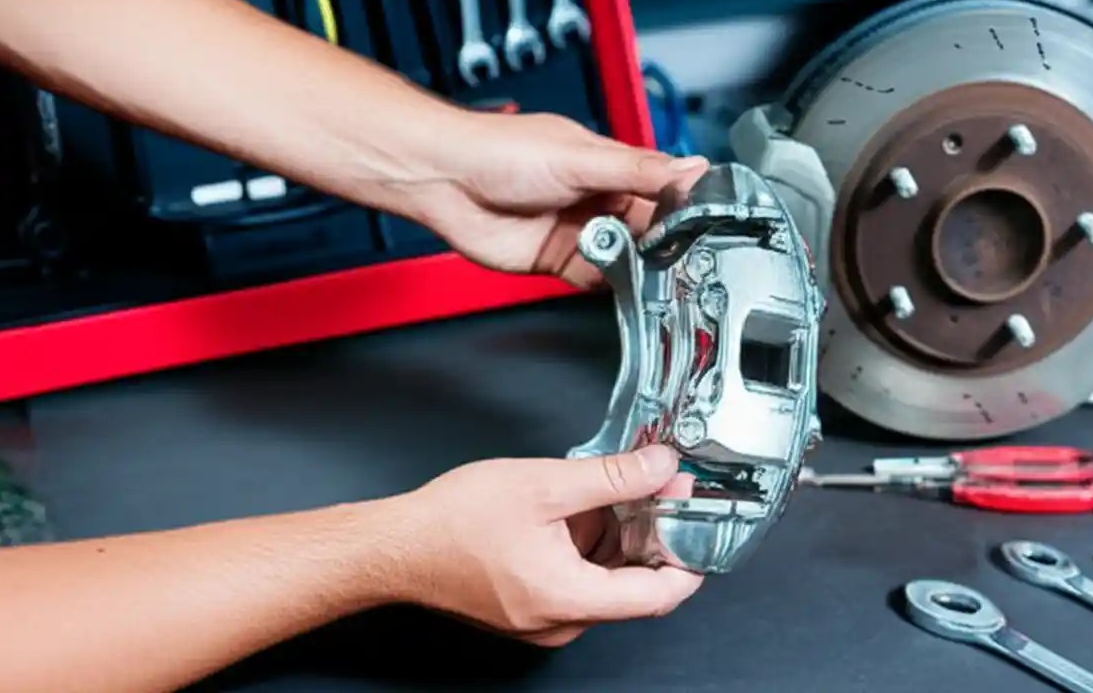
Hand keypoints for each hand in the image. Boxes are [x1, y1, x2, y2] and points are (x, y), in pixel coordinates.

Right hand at [384, 445, 700, 646]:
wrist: (394, 546)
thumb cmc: (451, 523)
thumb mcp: (544, 485)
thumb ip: (613, 477)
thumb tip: (662, 469)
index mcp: (569, 599)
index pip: (660, 596)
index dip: (689, 555)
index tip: (698, 517)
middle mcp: (561, 622)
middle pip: (635, 586)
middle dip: (654, 534)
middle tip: (662, 486)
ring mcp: (545, 620)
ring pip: (606, 581)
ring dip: (621, 536)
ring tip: (621, 487)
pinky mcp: (531, 607)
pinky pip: (579, 580)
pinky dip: (591, 545)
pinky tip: (586, 506)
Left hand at [405, 111, 708, 287]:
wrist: (445, 181)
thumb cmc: (499, 151)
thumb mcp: (581, 158)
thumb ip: (639, 170)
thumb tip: (692, 168)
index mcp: (609, 166)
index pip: (661, 189)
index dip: (682, 208)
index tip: (702, 226)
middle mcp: (597, 199)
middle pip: (647, 229)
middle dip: (662, 243)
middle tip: (677, 255)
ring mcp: (578, 231)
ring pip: (624, 257)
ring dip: (636, 265)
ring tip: (645, 268)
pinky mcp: (558, 260)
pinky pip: (595, 278)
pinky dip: (608, 283)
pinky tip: (616, 281)